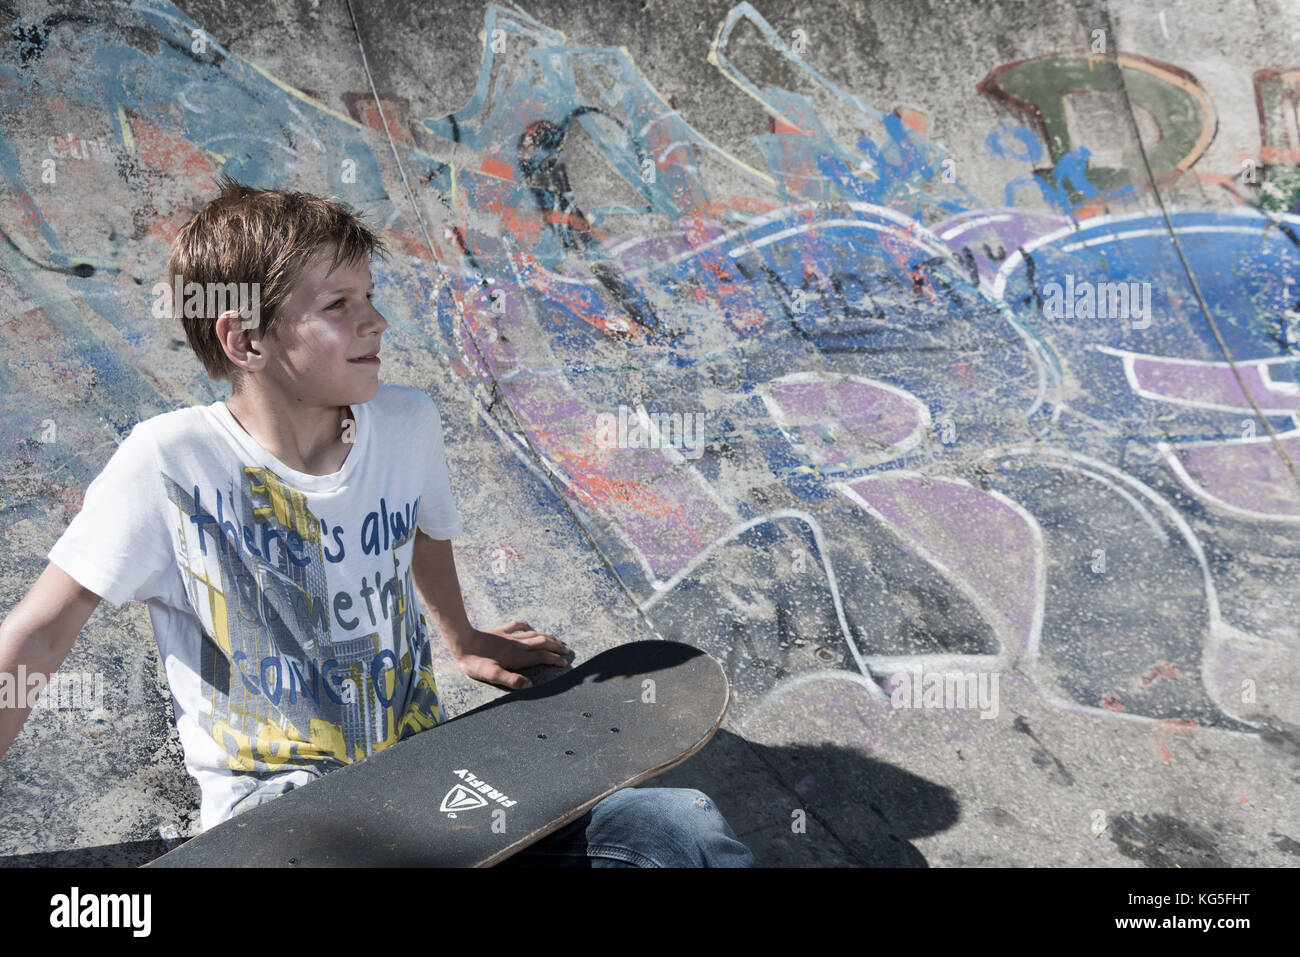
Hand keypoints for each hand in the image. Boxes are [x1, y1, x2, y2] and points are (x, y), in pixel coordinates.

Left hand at [449, 620, 569, 690]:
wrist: (463, 642)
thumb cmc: (476, 662)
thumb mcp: (493, 676)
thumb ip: (512, 680)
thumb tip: (530, 685)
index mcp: (517, 657)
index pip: (541, 657)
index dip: (554, 660)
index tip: (564, 663)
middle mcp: (517, 645)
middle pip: (542, 643)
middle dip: (556, 647)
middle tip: (567, 651)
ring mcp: (510, 637)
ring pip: (534, 635)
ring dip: (547, 637)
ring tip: (557, 640)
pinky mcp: (501, 631)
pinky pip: (518, 626)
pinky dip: (528, 626)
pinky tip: (531, 627)